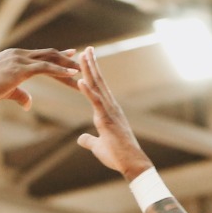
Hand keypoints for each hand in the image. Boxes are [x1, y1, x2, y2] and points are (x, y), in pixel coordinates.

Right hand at [0, 47, 77, 109]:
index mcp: (14, 57)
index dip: (55, 57)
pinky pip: (45, 67)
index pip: (39, 55)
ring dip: (66, 64)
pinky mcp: (21, 69)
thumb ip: (20, 95)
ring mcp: (20, 60)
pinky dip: (60, 70)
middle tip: (81, 61)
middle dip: (65, 58)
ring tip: (81, 70)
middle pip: (48, 54)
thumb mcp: (5, 91)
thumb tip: (30, 104)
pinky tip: (72, 74)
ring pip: (49, 59)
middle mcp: (18, 55)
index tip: (69, 56)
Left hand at [73, 47, 153, 180]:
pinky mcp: (107, 119)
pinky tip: (80, 80)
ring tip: (83, 54)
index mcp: (108, 110)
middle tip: (87, 48)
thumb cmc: (117, 156)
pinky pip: (96, 102)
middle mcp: (110, 106)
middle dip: (91, 64)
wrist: (131, 163)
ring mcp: (109, 111)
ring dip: (89, 70)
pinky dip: (87, 91)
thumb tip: (81, 139)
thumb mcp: (98, 146)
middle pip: (99, 81)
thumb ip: (89, 140)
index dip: (92, 74)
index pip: (98, 88)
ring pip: (97, 86)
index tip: (87, 60)